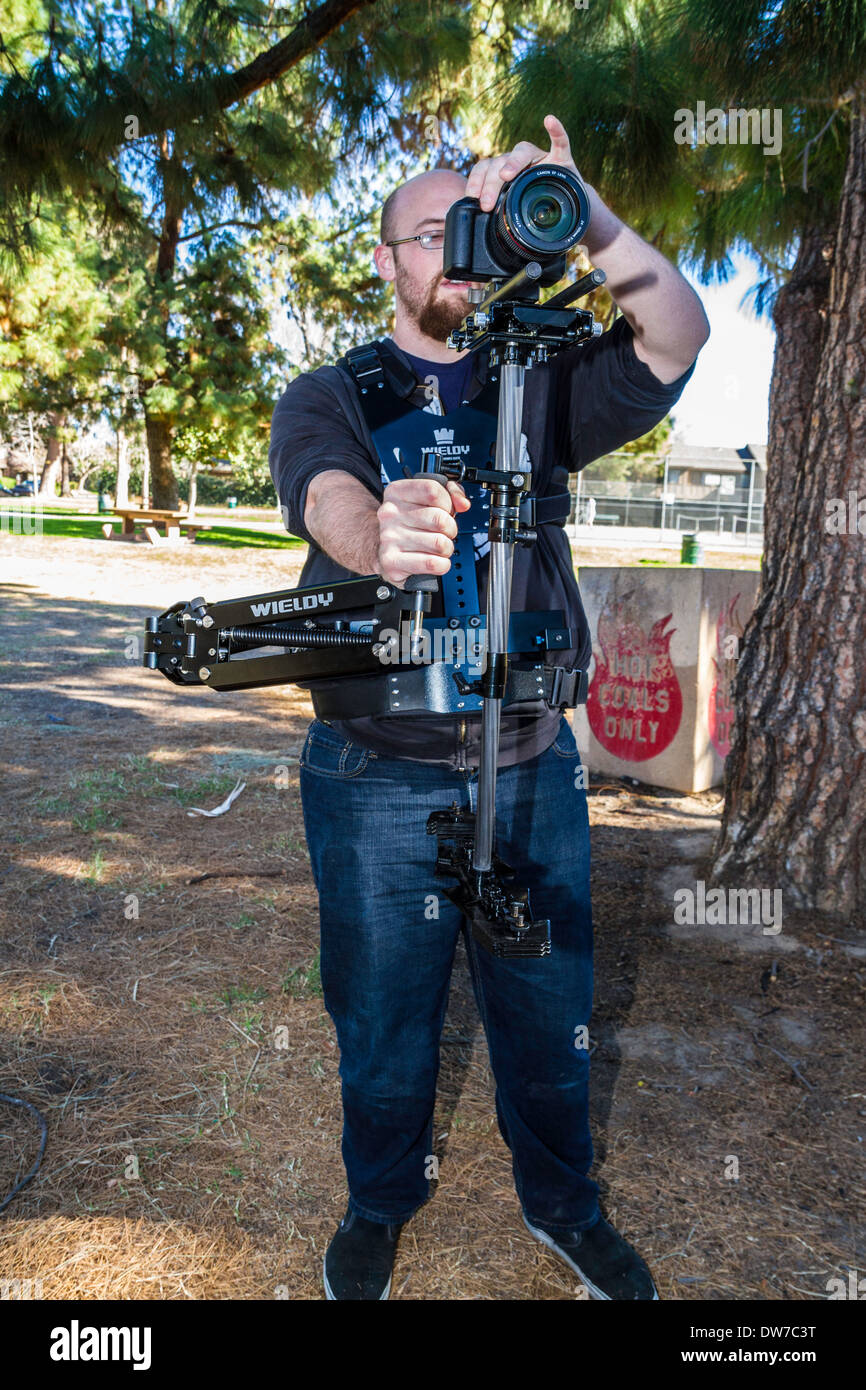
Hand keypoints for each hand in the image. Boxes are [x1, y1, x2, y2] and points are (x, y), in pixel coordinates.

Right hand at [376, 476, 470, 587]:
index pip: (433, 490)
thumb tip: (462, 503)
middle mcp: (390, 514)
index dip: (448, 502)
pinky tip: (434, 560)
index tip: (447, 510)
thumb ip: (450, 493)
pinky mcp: (392, 561)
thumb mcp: (426, 501)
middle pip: (439, 519)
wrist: (382, 551)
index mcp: (397, 493)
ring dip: (446, 548)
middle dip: (450, 529)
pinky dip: (442, 565)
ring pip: (439, 543)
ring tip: (436, 548)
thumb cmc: (409, 525)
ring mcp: (389, 538)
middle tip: (443, 532)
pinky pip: (432, 563)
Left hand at [465, 113, 583, 211]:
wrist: (569, 209)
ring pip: (523, 151)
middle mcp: (519, 162)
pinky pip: (560, 141)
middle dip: (491, 183)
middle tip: (486, 203)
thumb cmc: (538, 208)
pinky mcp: (562, 158)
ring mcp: (541, 158)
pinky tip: (549, 120)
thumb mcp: (515, 213)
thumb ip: (497, 214)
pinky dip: (556, 130)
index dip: (476, 181)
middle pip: (501, 162)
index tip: (472, 199)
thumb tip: (470, 226)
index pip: (485, 169)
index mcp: (504, 172)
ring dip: (513, 161)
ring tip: (506, 175)